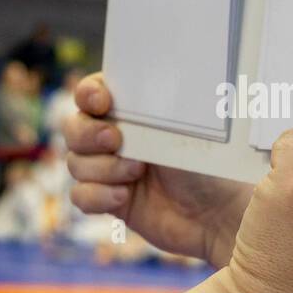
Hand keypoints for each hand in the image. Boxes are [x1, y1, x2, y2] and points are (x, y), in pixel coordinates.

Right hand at [65, 74, 252, 267]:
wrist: (219, 214)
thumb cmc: (210, 163)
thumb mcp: (183, 126)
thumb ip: (154, 104)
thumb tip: (136, 77)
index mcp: (134, 109)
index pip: (91, 92)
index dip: (87, 94)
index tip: (102, 103)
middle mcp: (117, 136)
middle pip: (73, 127)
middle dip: (88, 134)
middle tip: (115, 140)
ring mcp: (111, 169)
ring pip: (75, 163)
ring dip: (103, 168)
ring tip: (137, 173)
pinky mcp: (110, 200)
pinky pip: (80, 196)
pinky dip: (97, 196)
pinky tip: (123, 197)